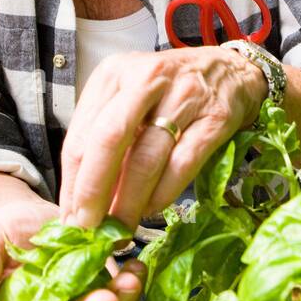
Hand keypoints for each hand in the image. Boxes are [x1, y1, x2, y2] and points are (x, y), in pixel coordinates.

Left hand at [58, 46, 268, 229]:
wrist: (231, 72)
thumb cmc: (170, 90)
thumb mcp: (128, 99)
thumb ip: (104, 139)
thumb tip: (83, 198)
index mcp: (113, 74)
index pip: (80, 136)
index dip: (72, 184)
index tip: (69, 218)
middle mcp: (145, 79)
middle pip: (109, 141)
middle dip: (93, 191)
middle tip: (88, 228)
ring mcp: (183, 96)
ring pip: (146, 158)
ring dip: (129, 202)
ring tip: (120, 229)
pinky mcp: (215, 118)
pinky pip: (182, 164)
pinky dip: (163, 193)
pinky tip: (152, 209)